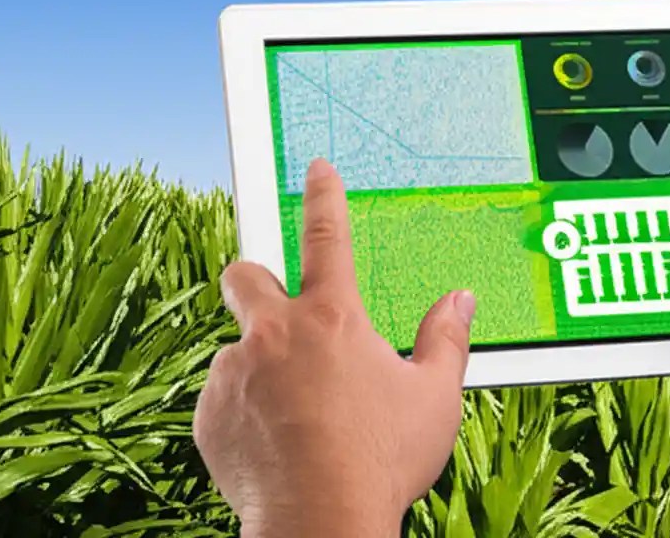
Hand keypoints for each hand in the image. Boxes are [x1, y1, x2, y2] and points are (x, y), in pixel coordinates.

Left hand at [192, 159, 475, 536]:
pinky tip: (277, 444)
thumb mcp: (434, 398)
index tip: (316, 168)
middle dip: (254, 280)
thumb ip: (446, 340)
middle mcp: (274, 333)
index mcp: (332, 318)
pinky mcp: (209, 416)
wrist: (320, 523)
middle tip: (277, 311)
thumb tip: (460, 299)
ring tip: (298, 417)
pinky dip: (245, 413)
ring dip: (260, 368)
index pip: (327, 236)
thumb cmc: (382, 460)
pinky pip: (223, 400)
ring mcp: (234, 374)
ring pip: (237, 350)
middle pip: (243, 275)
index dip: (323, 196)